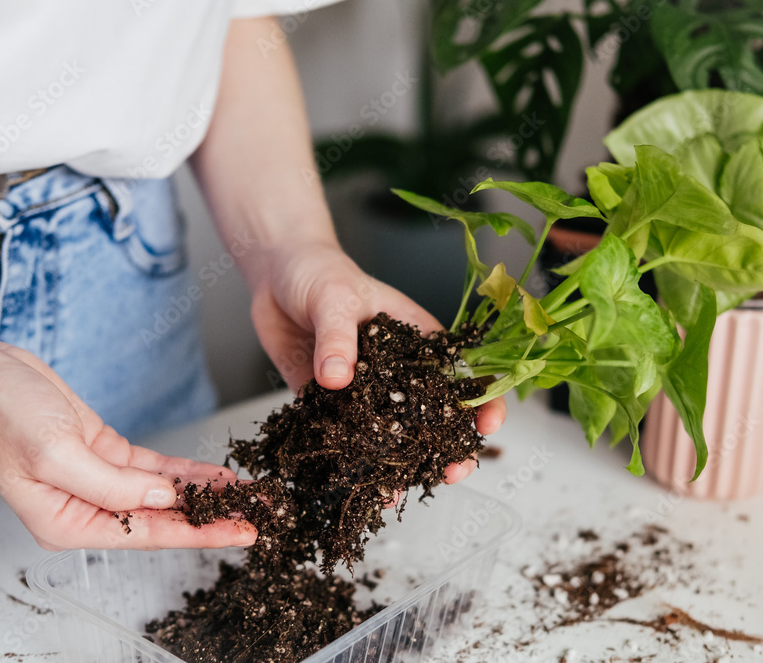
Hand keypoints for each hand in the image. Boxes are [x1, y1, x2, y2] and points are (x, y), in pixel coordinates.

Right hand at [0, 343, 256, 550]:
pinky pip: (154, 469)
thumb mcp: (56, 455)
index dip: (200, 535)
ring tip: (245, 494)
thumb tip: (164, 501)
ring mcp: (98, 481)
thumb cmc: (3, 416)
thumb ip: (112, 486)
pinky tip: (215, 474)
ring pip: (163, 494)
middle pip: (162, 519)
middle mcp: (85, 508)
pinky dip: (185, 470)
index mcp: (67, 523)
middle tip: (255, 515)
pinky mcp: (106, 454)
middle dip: (210, 518)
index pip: (149, 536)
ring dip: (204, 493)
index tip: (239, 534)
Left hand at [249, 240, 505, 484]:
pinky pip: (342, 439)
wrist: (274, 274)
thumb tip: (338, 379)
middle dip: (447, 447)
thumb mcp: (335, 297)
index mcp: (418, 340)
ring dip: (397, 466)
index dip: (484, 401)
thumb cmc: (318, 272)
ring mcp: (365, 392)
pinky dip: (348, 463)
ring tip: (395, 491)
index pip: (463, 373)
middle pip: (433, 416)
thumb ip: (339, 337)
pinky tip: (349, 484)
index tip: (487, 426)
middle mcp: (398, 372)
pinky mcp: (328, 404)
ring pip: (390, 436)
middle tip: (450, 473)